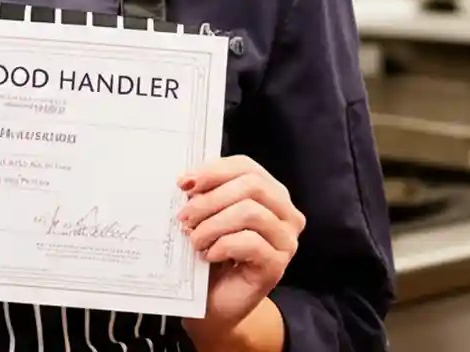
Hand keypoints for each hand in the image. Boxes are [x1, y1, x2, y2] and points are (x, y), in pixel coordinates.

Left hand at [176, 156, 304, 335]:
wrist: (213, 302)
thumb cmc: (210, 254)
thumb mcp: (206, 217)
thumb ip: (204, 194)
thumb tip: (187, 181)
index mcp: (270, 194)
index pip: (246, 167)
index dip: (213, 171)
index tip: (184, 183)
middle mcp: (286, 214)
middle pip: (252, 186)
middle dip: (211, 198)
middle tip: (184, 216)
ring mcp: (285, 241)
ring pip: (250, 212)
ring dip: (213, 224)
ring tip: (194, 239)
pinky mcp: (277, 265)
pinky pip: (250, 243)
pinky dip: (222, 245)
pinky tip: (208, 255)